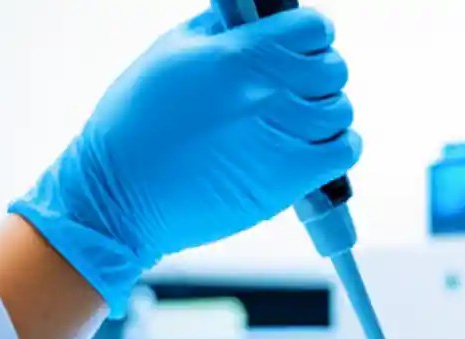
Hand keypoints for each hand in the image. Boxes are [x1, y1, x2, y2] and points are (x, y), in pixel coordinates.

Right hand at [9, 8, 360, 315]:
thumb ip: (220, 30)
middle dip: (319, 76)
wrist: (120, 196)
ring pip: (341, 110)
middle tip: (296, 91)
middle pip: (333, 68)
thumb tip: (251, 14)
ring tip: (298, 125)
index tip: (302, 48)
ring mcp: (282, 134)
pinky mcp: (290, 178)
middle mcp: (266, 90)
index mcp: (238, 52)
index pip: (314, 27)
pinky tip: (316, 149)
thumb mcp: (170, 54)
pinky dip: (339, 148)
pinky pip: (344, 152)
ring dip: (326, 115)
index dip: (312, 36)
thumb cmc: (135, 127)